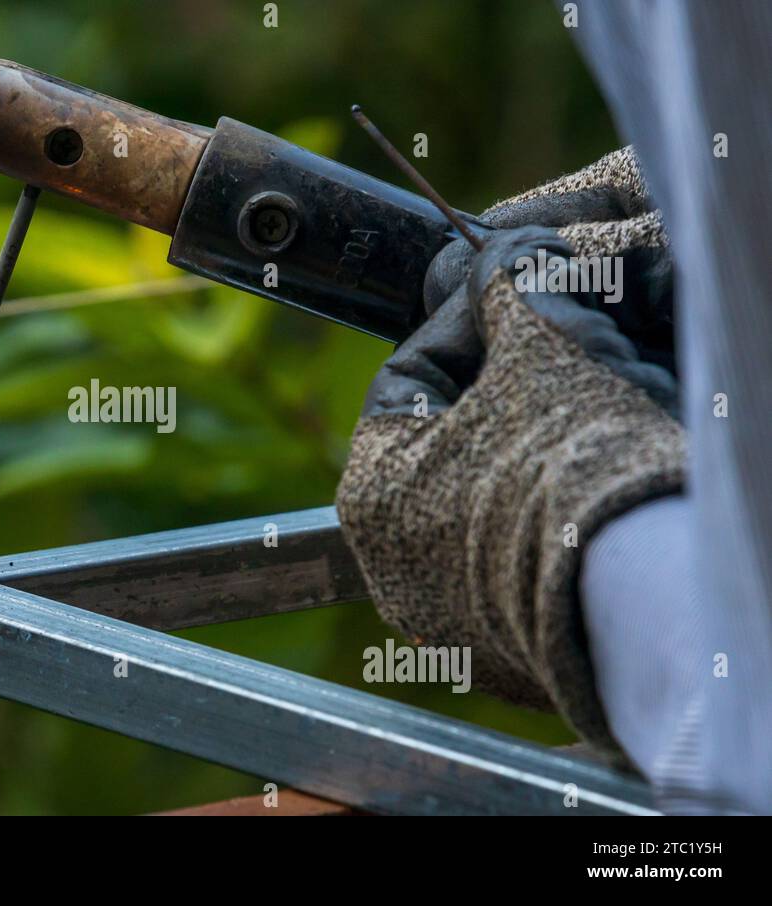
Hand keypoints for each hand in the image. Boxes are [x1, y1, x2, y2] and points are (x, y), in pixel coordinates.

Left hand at [337, 153, 686, 751]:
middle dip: (512, 388)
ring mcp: (452, 620)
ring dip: (542, 451)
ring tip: (606, 414)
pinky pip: (529, 563)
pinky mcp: (514, 657)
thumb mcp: (541, 345)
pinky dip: (560, 520)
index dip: (467, 321)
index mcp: (371, 487)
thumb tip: (510, 255)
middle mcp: (392, 566)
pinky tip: (608, 486)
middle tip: (573, 352)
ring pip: (494, 503)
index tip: (518, 295)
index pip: (410, 374)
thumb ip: (512, 289)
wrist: (647, 589)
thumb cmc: (573, 459)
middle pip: (453, 442)